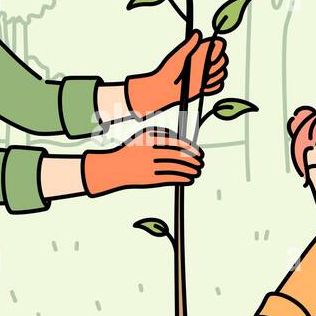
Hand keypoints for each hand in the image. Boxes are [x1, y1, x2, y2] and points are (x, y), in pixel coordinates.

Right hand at [81, 127, 202, 197]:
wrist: (113, 167)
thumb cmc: (132, 150)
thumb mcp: (143, 136)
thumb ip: (163, 135)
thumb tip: (185, 141)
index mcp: (149, 138)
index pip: (176, 142)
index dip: (191, 148)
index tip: (199, 152)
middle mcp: (149, 151)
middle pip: (178, 155)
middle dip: (193, 160)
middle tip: (202, 162)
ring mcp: (149, 166)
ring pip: (176, 168)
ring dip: (190, 170)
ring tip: (198, 172)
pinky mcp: (148, 179)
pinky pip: (170, 179)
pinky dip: (182, 179)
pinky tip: (190, 180)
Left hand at [125, 31, 226, 118]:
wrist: (166, 89)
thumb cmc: (170, 70)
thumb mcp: (180, 56)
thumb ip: (190, 45)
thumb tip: (197, 33)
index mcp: (200, 52)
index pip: (218, 45)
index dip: (218, 51)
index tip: (211, 57)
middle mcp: (206, 62)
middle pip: (224, 60)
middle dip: (218, 66)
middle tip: (205, 71)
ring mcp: (207, 74)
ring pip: (223, 73)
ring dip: (215, 77)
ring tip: (201, 81)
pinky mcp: (207, 86)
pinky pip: (219, 86)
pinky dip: (213, 87)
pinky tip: (202, 88)